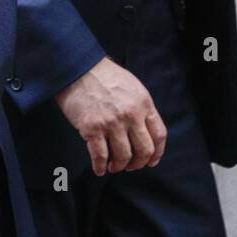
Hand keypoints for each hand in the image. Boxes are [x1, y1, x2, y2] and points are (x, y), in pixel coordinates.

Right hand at [54, 57, 166, 175]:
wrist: (77, 68)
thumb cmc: (103, 75)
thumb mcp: (132, 86)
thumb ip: (140, 107)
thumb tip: (143, 129)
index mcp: (143, 104)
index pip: (159, 136)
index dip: (156, 152)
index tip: (151, 160)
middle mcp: (130, 116)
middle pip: (144, 150)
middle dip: (139, 163)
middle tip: (131, 166)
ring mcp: (111, 123)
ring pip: (123, 156)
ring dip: (119, 166)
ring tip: (113, 166)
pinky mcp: (91, 128)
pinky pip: (99, 155)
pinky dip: (99, 166)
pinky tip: (99, 169)